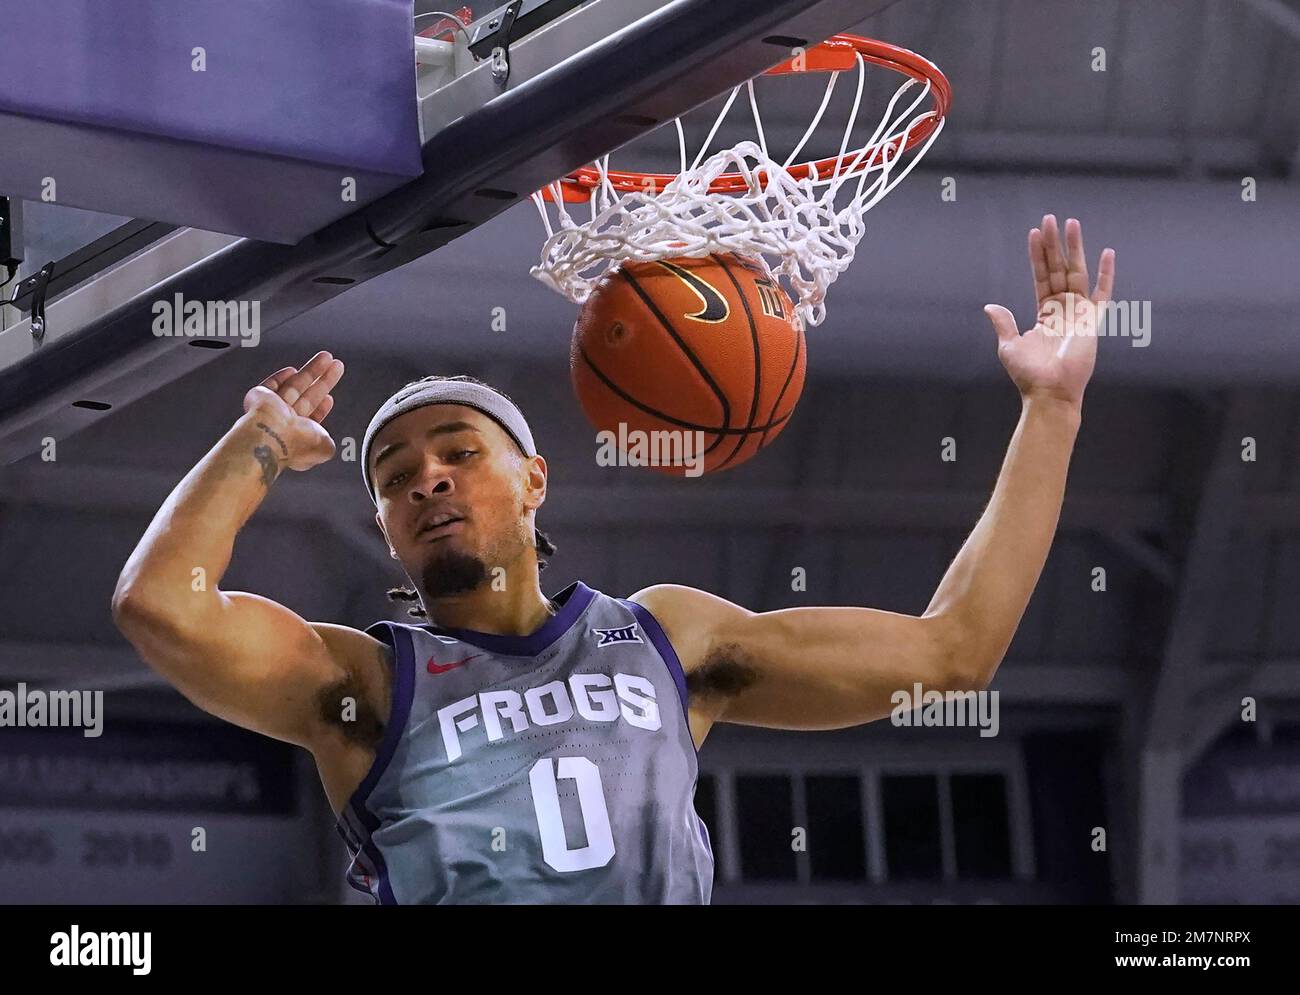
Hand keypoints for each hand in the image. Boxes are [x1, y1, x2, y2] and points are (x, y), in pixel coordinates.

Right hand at [242, 351, 344, 470]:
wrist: (270, 436)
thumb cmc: (294, 445)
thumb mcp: (324, 448)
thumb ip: (329, 445)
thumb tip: (330, 447)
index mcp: (298, 437)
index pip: (312, 419)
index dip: (321, 407)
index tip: (330, 397)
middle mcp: (284, 424)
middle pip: (308, 397)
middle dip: (323, 382)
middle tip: (336, 367)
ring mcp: (272, 410)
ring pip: (295, 385)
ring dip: (312, 371)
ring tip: (326, 358)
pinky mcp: (260, 397)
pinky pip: (272, 384)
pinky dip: (281, 377)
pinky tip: (292, 370)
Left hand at [984, 215, 1114, 407]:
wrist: (1050, 392)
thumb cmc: (1029, 374)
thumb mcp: (1009, 346)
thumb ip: (1003, 323)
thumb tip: (990, 306)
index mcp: (1044, 313)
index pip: (1041, 277)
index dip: (1037, 256)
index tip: (1035, 233)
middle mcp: (1062, 309)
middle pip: (1058, 268)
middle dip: (1054, 244)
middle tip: (1050, 218)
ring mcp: (1079, 312)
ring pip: (1077, 272)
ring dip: (1074, 248)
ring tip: (1070, 223)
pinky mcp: (1093, 321)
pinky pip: (1103, 293)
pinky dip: (1106, 274)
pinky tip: (1107, 252)